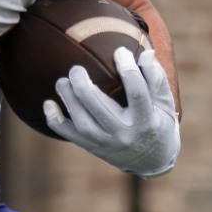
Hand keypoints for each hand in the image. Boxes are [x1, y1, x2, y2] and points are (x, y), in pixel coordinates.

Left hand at [43, 46, 180, 177]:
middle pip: (100, 109)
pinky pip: (70, 135)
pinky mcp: (93, 147)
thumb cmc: (157, 121)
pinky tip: (48, 103)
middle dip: (84, 87)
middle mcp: (125, 134)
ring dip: (69, 100)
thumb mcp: (164, 102)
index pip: (138, 93)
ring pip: (83, 123)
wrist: (151, 160)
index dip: (129, 70)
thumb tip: (146, 53)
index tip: (120, 51)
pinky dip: (55, 120)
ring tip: (62, 81)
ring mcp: (107, 143)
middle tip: (76, 68)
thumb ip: (155, 78)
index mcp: (146, 121)